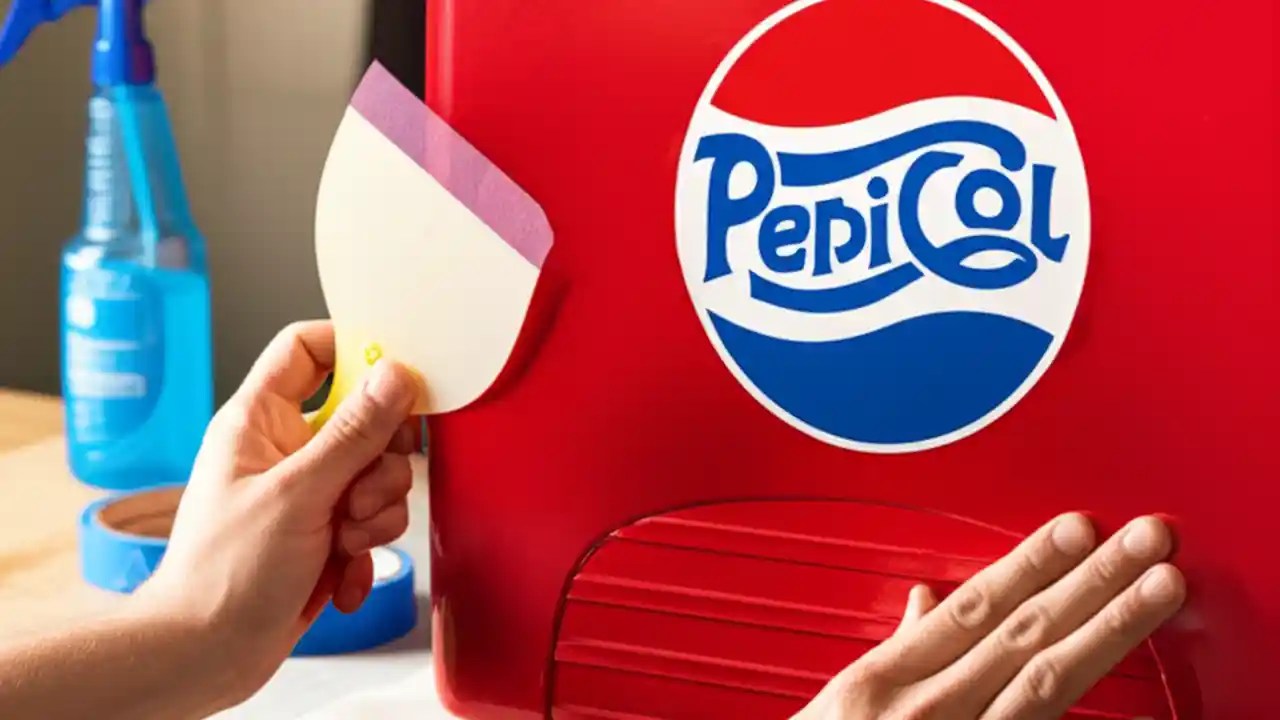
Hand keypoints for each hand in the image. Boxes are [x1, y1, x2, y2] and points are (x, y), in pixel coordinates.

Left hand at [135, 321, 422, 702]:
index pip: (307, 349)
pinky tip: (338, 577)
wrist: (205, 655)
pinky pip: (373, 523)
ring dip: (375, 515)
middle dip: (380, 462)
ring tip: (342, 543)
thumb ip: (353, 433)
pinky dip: (366, 552)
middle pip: (364, 419)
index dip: (353, 347)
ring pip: (378, 476)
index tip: (397, 372)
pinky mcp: (324, 535)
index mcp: (260, 421)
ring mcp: (307, 493)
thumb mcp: (297, 494)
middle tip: (360, 493)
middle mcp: (286, 450)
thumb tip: (395, 376)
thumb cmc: (223, 574)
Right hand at [794, 514, 1185, 719]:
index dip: (1030, 564)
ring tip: (1159, 587)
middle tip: (1146, 539)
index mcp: (880, 684)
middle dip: (1092, 581)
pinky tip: (1136, 685)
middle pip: (1023, 636)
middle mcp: (925, 714)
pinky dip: (1083, 707)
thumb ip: (893, 649)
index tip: (1077, 528)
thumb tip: (925, 601)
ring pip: (1048, 685)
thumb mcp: (836, 705)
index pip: (972, 609)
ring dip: (1110, 630)